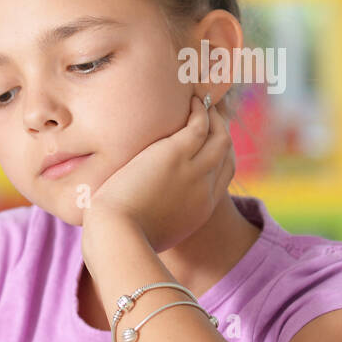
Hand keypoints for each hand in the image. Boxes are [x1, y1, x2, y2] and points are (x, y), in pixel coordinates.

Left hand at [85, 95, 235, 253]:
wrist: (117, 237)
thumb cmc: (118, 241)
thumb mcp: (144, 236)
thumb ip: (148, 224)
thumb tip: (132, 223)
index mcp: (200, 210)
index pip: (221, 176)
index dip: (219, 155)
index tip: (209, 142)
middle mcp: (204, 189)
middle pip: (224, 153)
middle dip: (220, 131)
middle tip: (210, 114)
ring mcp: (194, 171)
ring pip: (218, 136)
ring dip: (213, 116)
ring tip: (200, 100)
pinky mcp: (175, 154)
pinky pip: (199, 124)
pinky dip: (199, 111)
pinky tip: (189, 100)